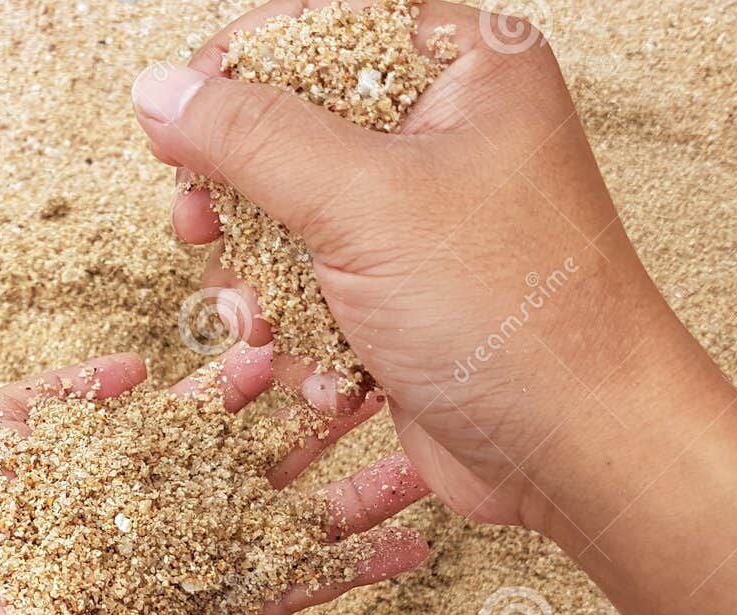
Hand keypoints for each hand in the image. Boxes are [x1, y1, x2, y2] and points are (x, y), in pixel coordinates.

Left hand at [0, 347, 428, 614]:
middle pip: (261, 462)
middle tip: (375, 378)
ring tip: (422, 449)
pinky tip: (415, 541)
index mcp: (117, 475)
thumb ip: (59, 389)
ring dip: (361, 488)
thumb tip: (130, 366)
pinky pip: (300, 591)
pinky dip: (358, 568)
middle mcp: (167, 521)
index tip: (282, 340)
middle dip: (318, 420)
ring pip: (297, 522)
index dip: (241, 380)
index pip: (196, 418)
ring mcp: (198, 574)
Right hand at [133, 0, 702, 529]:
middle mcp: (444, 134)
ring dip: (259, 276)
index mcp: (466, 68)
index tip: (180, 113)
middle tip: (200, 220)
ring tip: (257, 318)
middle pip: (291, 120)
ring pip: (288, 214)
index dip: (243, 59)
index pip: (325, 19)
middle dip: (237, 187)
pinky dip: (298, 331)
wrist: (578, 449)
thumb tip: (158, 90)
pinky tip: (321, 372)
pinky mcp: (400, 296)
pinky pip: (312, 287)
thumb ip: (251, 137)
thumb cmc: (508, 312)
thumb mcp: (364, 203)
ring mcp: (420, 220)